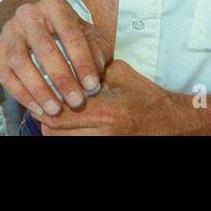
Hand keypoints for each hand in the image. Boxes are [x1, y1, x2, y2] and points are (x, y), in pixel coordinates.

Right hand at [0, 0, 112, 117]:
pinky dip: (22, 95)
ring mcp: (9, 31)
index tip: (92, 85)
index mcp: (53, 6)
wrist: (38, 24)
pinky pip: (6, 75)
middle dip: (61, 78)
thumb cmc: (70, 33)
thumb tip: (95, 71)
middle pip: (43, 48)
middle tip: (76, 102)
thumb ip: (96, 50)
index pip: (69, 34)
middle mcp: (27, 14)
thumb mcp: (89, 35)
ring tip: (56, 110)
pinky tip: (39, 109)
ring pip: (20, 62)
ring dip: (39, 89)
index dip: (82, 61)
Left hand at [38, 60, 188, 134]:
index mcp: (105, 112)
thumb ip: (91, 69)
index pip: (59, 112)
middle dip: (45, 116)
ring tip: (56, 112)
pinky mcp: (106, 149)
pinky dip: (67, 134)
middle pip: (54, 131)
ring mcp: (105, 145)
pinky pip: (74, 144)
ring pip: (60, 140)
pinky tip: (69, 124)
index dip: (43, 103)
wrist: (170, 122)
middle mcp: (103, 133)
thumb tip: (62, 61)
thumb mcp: (119, 74)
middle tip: (44, 101)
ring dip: (54, 128)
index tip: (39, 91)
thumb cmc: (145, 95)